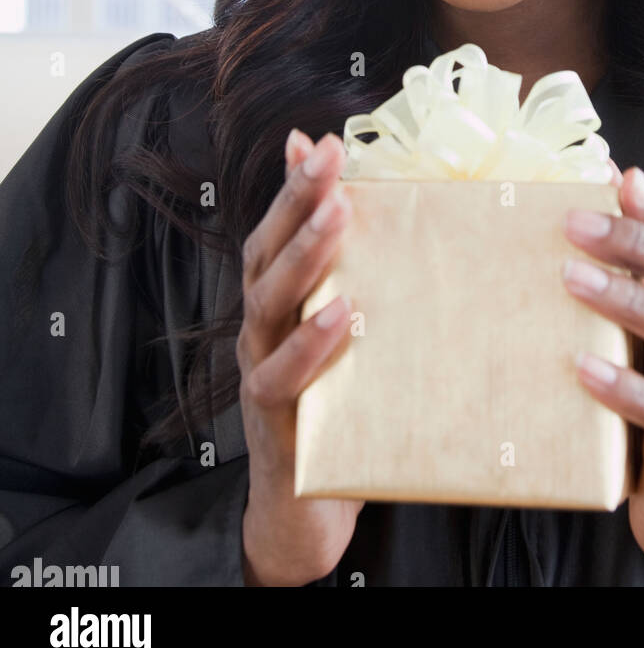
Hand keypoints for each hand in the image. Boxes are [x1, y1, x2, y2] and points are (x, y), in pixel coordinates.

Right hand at [237, 127, 363, 585]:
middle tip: (329, 158)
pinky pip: (283, 376)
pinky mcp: (276, 419)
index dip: (295, 184)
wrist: (309, 507)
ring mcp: (262, 370)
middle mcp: (262, 327)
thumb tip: (377, 217)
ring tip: (337, 215)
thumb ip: (359, 278)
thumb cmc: (337, 406)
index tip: (323, 141)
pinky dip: (310, 344)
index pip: (279, 230)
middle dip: (297, 200)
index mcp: (281, 301)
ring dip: (304, 255)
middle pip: (268, 252)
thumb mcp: (351, 332)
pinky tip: (342, 315)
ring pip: (270, 303)